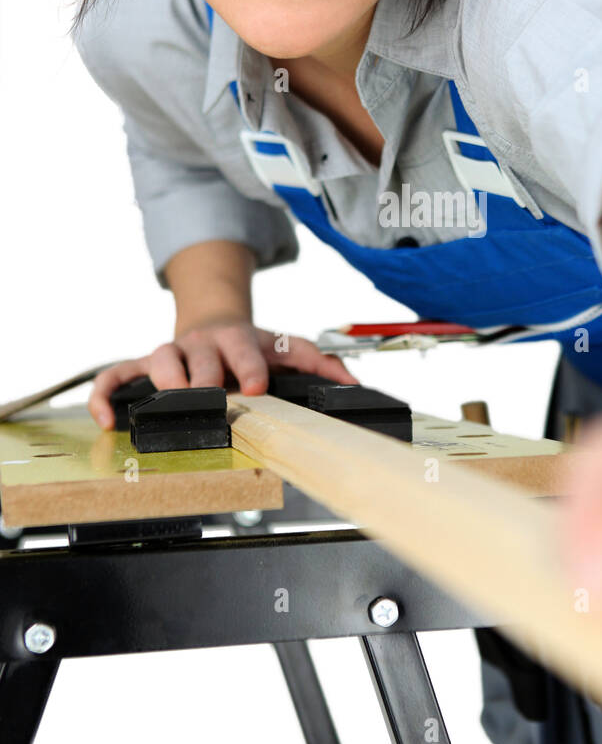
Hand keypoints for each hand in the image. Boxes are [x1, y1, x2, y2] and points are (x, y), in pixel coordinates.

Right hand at [87, 320, 358, 428]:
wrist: (214, 324)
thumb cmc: (251, 346)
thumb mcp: (288, 348)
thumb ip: (319, 364)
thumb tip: (352, 384)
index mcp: (237, 340)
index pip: (244, 350)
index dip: (249, 367)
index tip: (256, 385)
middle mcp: (200, 345)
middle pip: (200, 358)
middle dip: (205, 377)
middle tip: (210, 397)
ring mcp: (170, 355)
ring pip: (159, 360)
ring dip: (164, 379)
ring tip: (171, 401)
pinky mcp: (143, 367)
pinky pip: (116, 376)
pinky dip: (106, 394)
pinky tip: (108, 420)